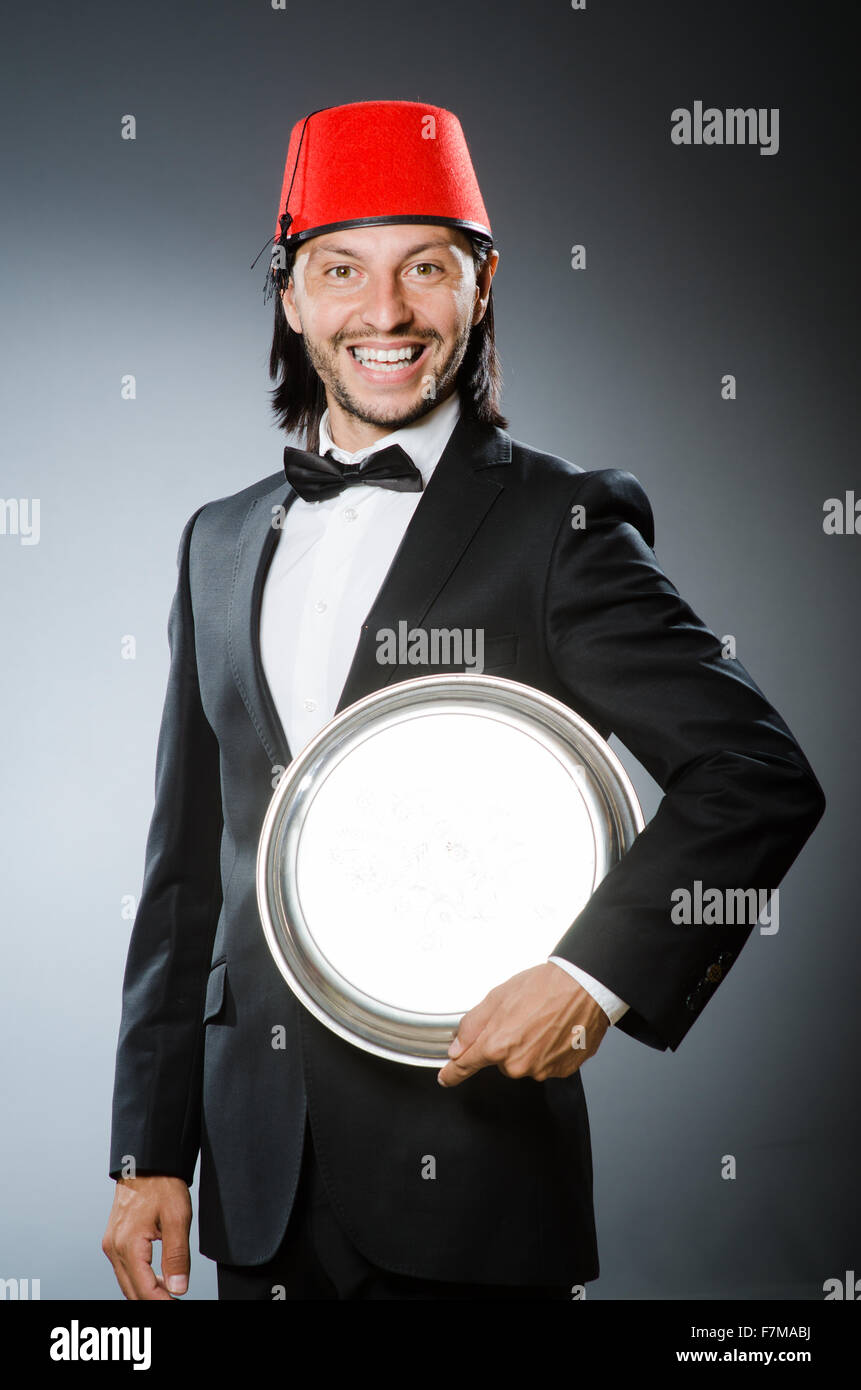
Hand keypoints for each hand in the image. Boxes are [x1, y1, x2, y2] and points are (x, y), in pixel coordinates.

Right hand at [102, 1175, 191, 1299]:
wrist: (147, 1162)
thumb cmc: (162, 1184)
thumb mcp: (177, 1217)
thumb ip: (177, 1256)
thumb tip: (178, 1288)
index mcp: (128, 1244)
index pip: (144, 1290)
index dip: (162, 1302)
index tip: (178, 1305)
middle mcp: (114, 1248)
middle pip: (132, 1291)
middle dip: (153, 1301)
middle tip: (175, 1302)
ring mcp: (111, 1244)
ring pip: (126, 1282)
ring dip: (146, 1293)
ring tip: (169, 1296)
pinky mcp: (113, 1240)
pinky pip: (124, 1269)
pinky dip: (139, 1280)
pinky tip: (157, 1281)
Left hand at [437, 962, 608, 1087]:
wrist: (584, 987)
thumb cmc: (544, 987)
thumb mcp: (497, 997)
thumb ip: (472, 1025)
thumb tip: (458, 1048)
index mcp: (497, 1045)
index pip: (466, 1066)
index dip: (453, 1073)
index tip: (445, 1078)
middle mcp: (518, 1064)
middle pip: (500, 1061)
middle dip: (504, 1043)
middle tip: (521, 1019)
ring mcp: (541, 1070)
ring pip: (524, 1063)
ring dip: (528, 1048)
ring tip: (543, 1021)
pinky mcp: (561, 1071)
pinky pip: (546, 1065)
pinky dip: (548, 1051)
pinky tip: (555, 1031)